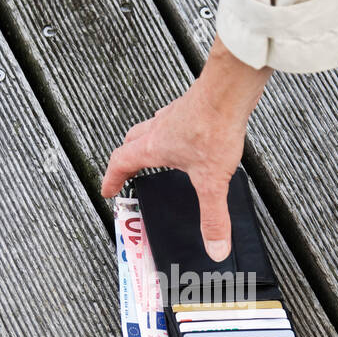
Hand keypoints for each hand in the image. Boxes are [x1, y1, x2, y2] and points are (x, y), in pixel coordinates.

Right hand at [101, 36, 270, 260]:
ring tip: (158, 155)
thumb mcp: (212, 181)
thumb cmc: (214, 125)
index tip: (108, 190)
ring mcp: (176, 115)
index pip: (121, 162)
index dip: (112, 178)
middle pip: (131, 142)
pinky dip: (175, 131)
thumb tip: (214, 246)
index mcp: (153, 147)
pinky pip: (175, 119)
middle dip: (126, 160)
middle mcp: (160, 128)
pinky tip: (191, 138)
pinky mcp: (194, 106)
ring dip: (149, 142)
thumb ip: (213, 216)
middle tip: (127, 172)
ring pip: (152, 127)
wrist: (230, 90)